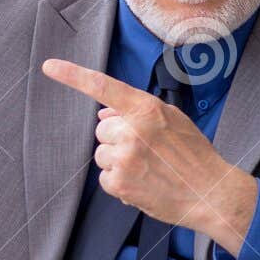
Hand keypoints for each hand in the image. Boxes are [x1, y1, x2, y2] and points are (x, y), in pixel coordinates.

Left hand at [42, 58, 257, 248]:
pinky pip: (104, 178)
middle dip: (118, 139)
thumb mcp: (172, 120)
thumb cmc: (194, 156)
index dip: (73, 75)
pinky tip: (142, 184)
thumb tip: (103, 113)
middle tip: (147, 151)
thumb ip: (138, 111)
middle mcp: (132, 130)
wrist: (210, 193)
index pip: (103, 87)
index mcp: (147, 109)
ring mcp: (124, 157)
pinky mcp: (119, 183)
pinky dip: (119, 182)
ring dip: (118, 161)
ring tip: (147, 169)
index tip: (49, 66)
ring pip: (101, 154)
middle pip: (102, 130)